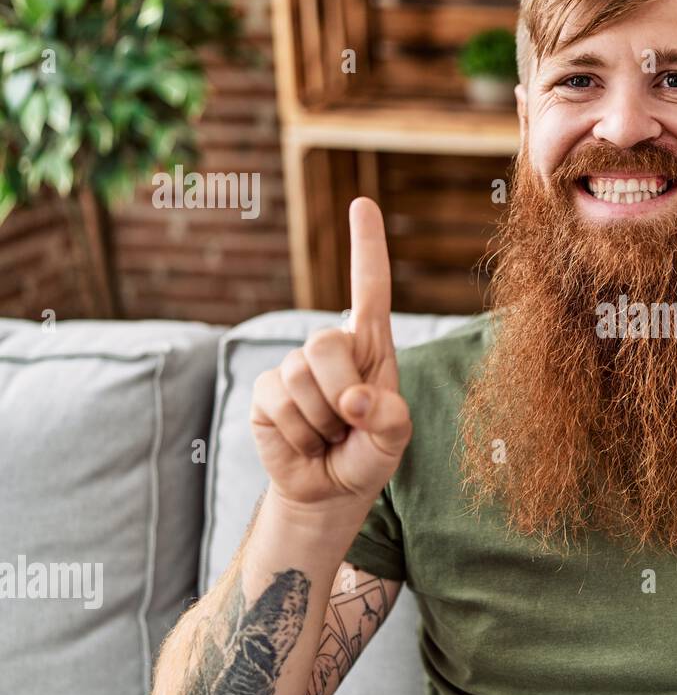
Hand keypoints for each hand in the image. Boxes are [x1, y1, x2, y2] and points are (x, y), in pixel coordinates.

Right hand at [250, 197, 410, 518]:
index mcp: (371, 347)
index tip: (362, 204)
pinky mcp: (265, 390)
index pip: (369, 289)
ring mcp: (293, 367)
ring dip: (320, 420)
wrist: (330, 491)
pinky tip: (305, 440)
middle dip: (341, 390)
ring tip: (329, 434)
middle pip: (325, 342)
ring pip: (300, 378)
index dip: (366, 247)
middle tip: (349, 422)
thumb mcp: (394, 440)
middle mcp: (331, 349)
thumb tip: (354, 400)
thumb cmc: (368, 455)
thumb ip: (390, 419)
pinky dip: (298, 431)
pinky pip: (277, 402)